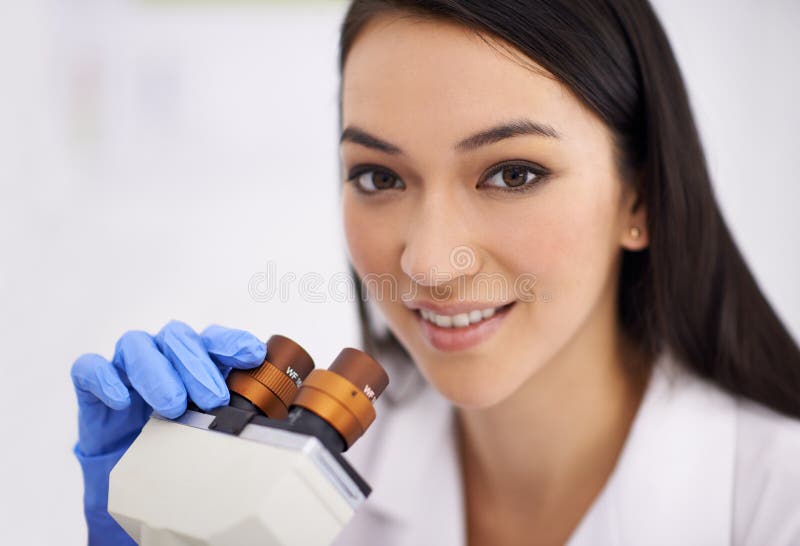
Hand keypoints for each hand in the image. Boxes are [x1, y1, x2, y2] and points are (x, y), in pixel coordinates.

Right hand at [70, 320, 265, 543]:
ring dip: (158, 372)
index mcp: (197, 359)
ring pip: (138, 346)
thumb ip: (235, 413)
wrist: (131, 473)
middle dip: (198, 366)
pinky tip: (120, 400)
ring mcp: (127, 366)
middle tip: (212, 398)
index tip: (252, 356)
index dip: (233, 342)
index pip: (215, 339)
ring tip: (173, 405)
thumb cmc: (177, 441)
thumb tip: (274, 418)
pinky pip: (92, 368)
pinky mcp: (94, 383)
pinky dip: (105, 378)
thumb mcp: (209, 428)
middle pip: (180, 339)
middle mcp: (164, 354)